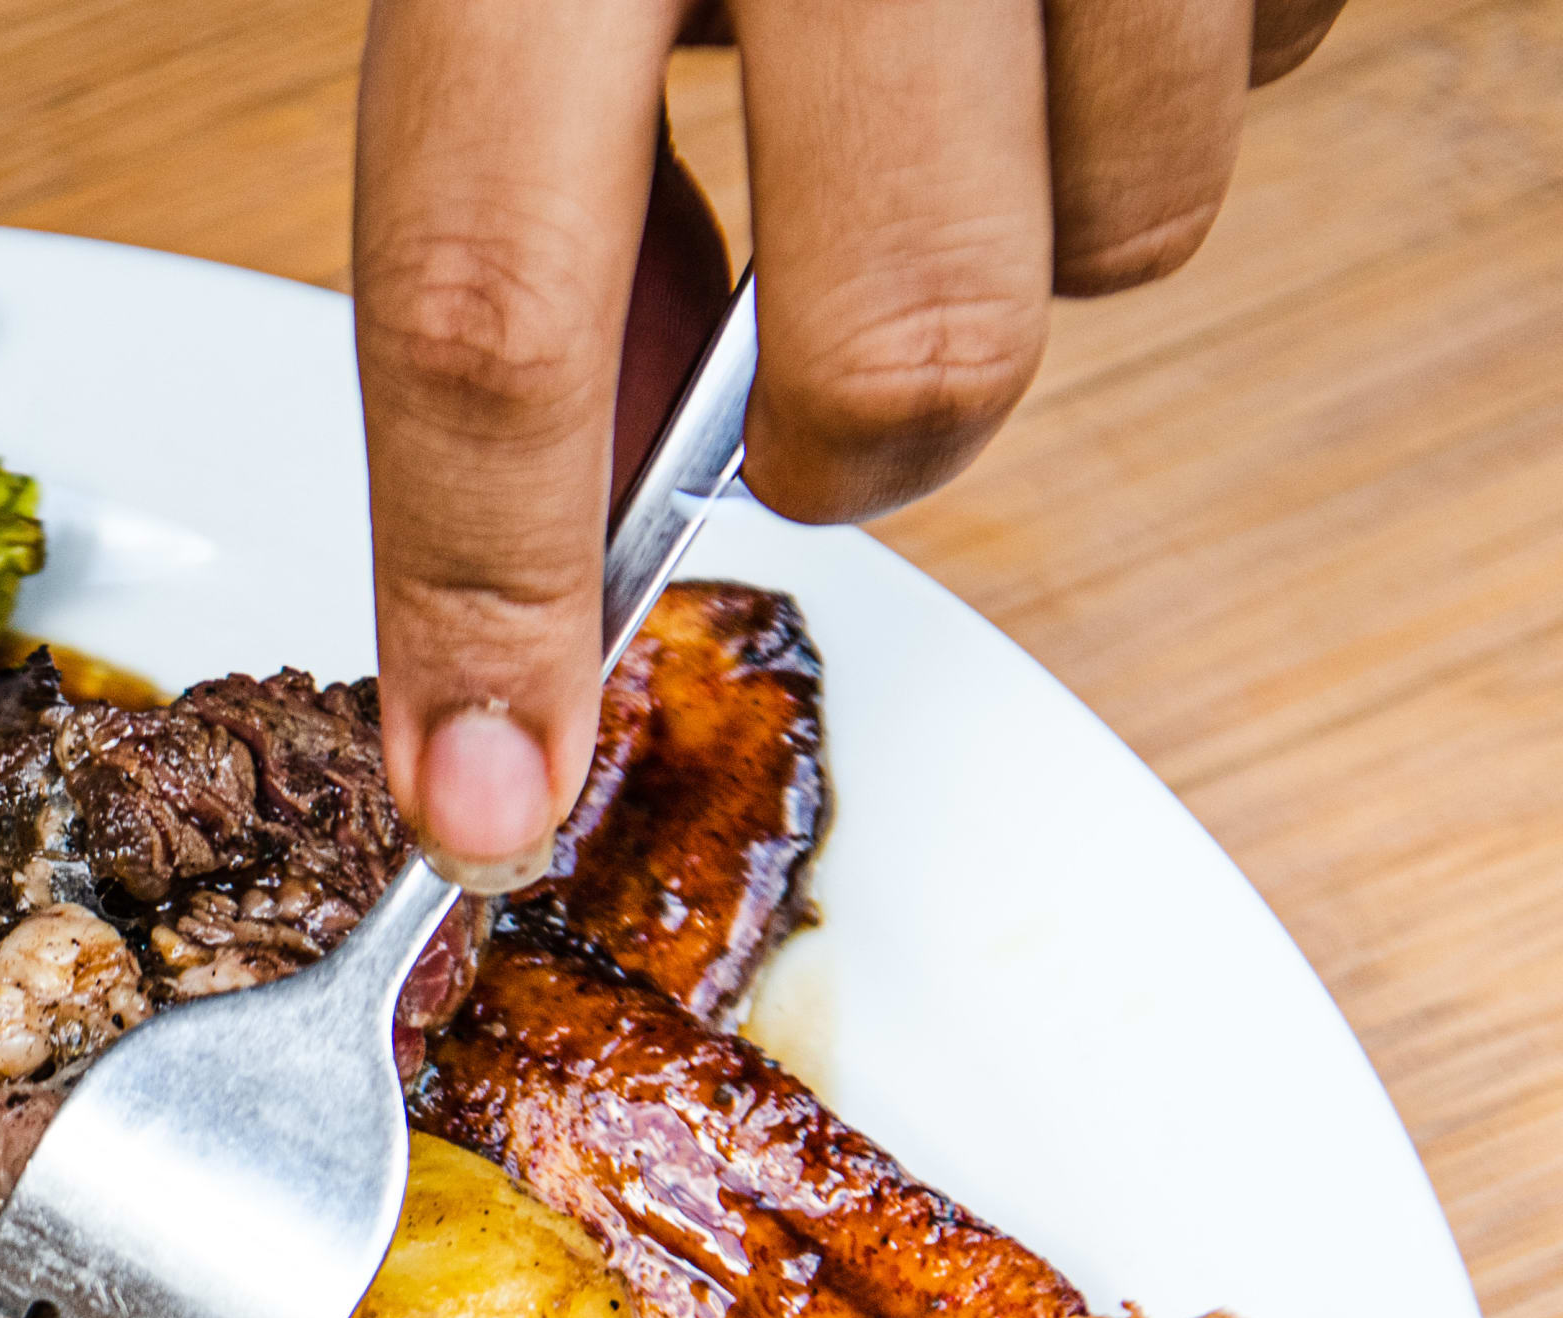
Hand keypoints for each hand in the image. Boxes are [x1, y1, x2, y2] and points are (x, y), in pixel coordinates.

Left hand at [351, 0, 1349, 889]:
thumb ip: (536, 174)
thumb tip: (599, 488)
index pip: (482, 306)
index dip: (482, 595)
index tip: (481, 806)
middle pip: (900, 344)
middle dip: (860, 433)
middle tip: (809, 352)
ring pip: (1128, 234)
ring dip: (1037, 213)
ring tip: (961, 36)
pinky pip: (1272, 62)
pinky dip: (1171, 58)